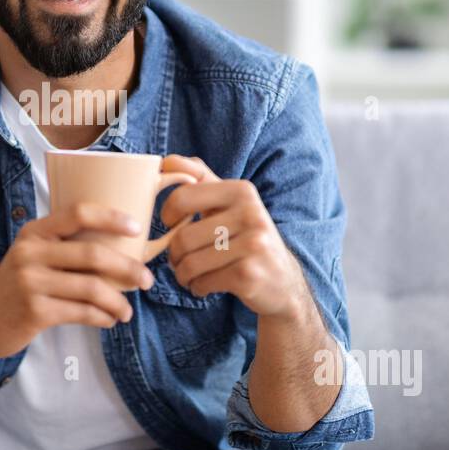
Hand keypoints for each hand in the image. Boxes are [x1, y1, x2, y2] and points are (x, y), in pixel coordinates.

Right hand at [0, 202, 155, 362]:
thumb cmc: (19, 285)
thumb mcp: (32, 255)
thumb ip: (63, 245)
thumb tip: (120, 244)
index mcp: (34, 232)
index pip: (78, 213)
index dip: (111, 217)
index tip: (137, 227)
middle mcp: (30, 253)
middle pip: (92, 255)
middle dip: (128, 268)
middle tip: (147, 280)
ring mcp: (30, 283)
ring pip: (91, 289)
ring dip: (118, 301)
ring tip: (127, 311)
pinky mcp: (35, 312)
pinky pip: (82, 313)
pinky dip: (102, 317)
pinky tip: (109, 320)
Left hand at [158, 154, 315, 323]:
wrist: (282, 280)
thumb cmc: (246, 237)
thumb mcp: (229, 203)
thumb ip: (200, 178)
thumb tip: (166, 161)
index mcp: (241, 190)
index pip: (182, 196)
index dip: (167, 215)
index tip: (172, 225)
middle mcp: (250, 213)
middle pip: (183, 237)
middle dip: (174, 254)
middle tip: (181, 260)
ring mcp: (253, 245)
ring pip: (190, 263)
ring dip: (183, 274)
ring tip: (191, 274)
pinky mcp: (249, 275)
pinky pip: (202, 282)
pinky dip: (197, 288)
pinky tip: (206, 285)